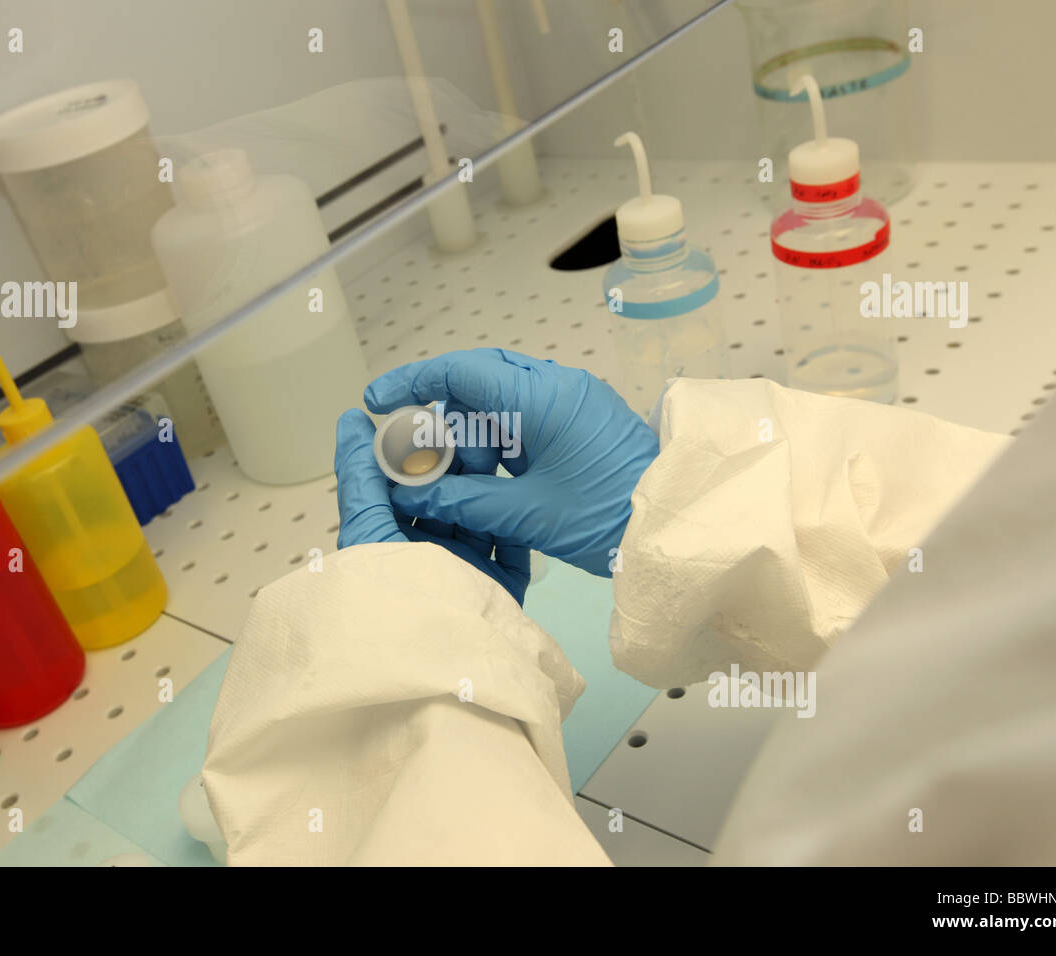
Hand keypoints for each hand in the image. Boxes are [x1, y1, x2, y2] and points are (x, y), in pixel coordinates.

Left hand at [333, 407, 530, 603]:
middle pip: (448, 501)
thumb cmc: (387, 598)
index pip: (406, 488)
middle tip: (473, 432)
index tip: (436, 419)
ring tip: (497, 456)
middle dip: (459, 467)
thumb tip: (350, 420)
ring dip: (488, 489)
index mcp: (391, 547)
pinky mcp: (498, 595)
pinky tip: (518, 494)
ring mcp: (465, 578)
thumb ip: (359, 477)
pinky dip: (516, 525)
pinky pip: (512, 553)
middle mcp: (427, 561)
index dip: (418, 454)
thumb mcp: (365, 530)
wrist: (433, 665)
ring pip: (482, 519)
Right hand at [363, 349, 659, 576]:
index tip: (378, 398)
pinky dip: (498, 442)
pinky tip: (486, 477)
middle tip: (416, 453)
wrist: (678, 528)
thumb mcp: (527, 513)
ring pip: (501, 401)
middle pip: (479, 380)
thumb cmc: (609, 517)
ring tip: (460, 480)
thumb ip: (462, 499)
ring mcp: (572, 402)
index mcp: (544, 397)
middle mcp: (557, 387)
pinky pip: (526, 418)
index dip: (414, 381)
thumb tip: (410, 492)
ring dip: (472, 435)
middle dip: (441, 415)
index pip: (463, 371)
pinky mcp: (581, 422)